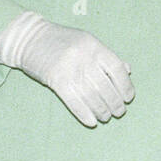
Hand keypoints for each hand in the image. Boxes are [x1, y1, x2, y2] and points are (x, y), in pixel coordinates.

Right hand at [0, 11, 134, 127]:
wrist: (31, 39)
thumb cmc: (63, 40)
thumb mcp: (87, 42)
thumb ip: (106, 56)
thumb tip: (128, 70)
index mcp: (94, 46)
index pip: (116, 68)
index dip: (125, 85)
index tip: (129, 97)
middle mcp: (84, 58)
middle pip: (105, 85)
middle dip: (115, 102)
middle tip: (119, 112)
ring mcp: (70, 69)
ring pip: (91, 96)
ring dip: (101, 110)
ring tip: (107, 118)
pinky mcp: (56, 80)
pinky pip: (73, 101)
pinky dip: (84, 114)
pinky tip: (91, 122)